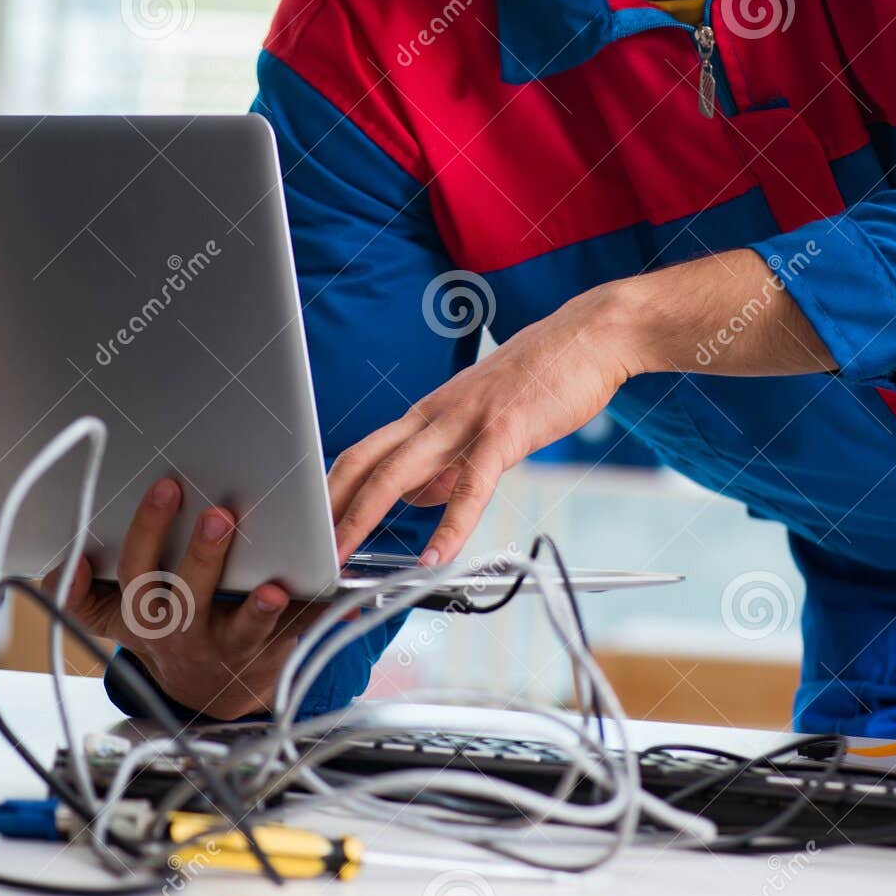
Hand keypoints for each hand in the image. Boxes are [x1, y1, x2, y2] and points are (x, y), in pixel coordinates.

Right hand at [48, 477, 327, 720]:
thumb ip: (85, 594)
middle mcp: (185, 634)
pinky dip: (317, 623)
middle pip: (189, 595)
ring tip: (273, 588)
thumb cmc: (163, 631)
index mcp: (145, 617)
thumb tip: (68, 563)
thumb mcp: (116, 619)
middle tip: (219, 515)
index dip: (147, 531)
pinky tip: (341, 602)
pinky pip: (298, 639)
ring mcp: (230, 649)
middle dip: (203, 556)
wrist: (206, 695)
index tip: (165, 487)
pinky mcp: (274, 655)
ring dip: (257, 611)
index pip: (139, 569)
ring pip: (243, 631)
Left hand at [328, 284, 638, 568]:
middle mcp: (435, 414)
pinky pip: (470, 486)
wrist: (590, 336)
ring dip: (362, 518)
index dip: (330, 492)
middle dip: (328, 509)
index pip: (362, 453)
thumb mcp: (484, 420)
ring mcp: (466, 420)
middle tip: (305, 551)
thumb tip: (422, 500)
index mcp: (428, 413)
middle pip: (362, 461)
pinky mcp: (505, 430)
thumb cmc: (543, 378)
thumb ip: (450, 460)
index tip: (312, 529)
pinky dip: (449, 527)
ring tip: (340, 558)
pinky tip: (435, 558)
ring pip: (398, 472)